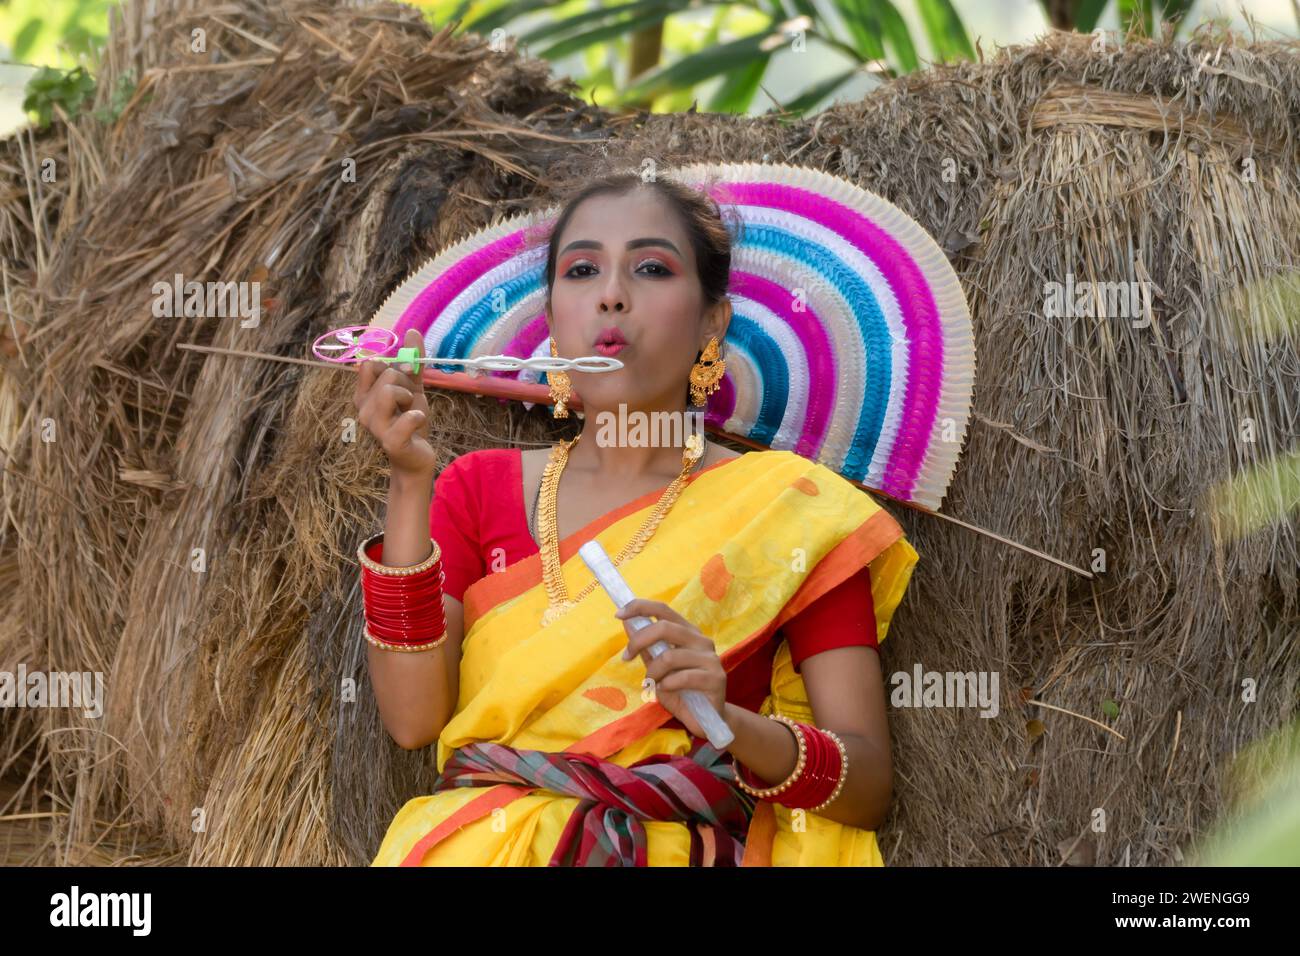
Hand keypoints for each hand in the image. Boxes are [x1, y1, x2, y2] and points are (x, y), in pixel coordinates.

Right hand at [353, 328, 436, 477]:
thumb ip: (411, 362)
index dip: (392, 365)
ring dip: (409, 398)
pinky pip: (405, 420)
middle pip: (385, 376)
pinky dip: (417, 417)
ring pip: (389, 392)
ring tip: (411, 412)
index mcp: (365, 395)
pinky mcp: (390, 442)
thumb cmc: (410, 421)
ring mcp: (374, 426)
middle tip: (409, 403)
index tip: (407, 377)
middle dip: (406, 384)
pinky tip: (418, 422)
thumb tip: (411, 330)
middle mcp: (363, 409)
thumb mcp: (412, 388)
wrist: (417, 456)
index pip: (369, 364)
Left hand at [616, 599, 726, 739]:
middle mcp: (701, 640)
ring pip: (670, 656)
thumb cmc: (679, 692)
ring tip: (652, 683)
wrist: (705, 720)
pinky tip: (665, 691)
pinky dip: (667, 685)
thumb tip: (626, 622)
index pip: (664, 610)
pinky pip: (683, 677)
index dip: (640, 607)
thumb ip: (645, 647)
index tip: (619, 614)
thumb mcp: (656, 668)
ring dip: (653, 672)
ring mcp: (710, 658)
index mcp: (687, 632)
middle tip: (626, 657)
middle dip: (639, 640)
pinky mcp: (716, 678)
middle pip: (665, 627)